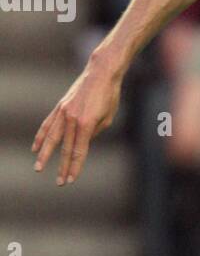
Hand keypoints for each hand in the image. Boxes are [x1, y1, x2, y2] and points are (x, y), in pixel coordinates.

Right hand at [32, 55, 122, 184]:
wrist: (100, 73)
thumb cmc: (109, 96)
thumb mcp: (107, 118)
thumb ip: (94, 134)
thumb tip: (81, 145)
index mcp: (87, 124)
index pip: (79, 151)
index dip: (75, 167)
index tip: (70, 180)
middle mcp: (72, 119)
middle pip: (65, 148)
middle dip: (62, 167)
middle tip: (59, 182)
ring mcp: (63, 112)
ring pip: (51, 138)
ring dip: (44, 155)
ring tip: (38, 168)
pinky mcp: (60, 107)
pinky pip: (47, 125)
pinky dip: (40, 137)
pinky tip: (35, 148)